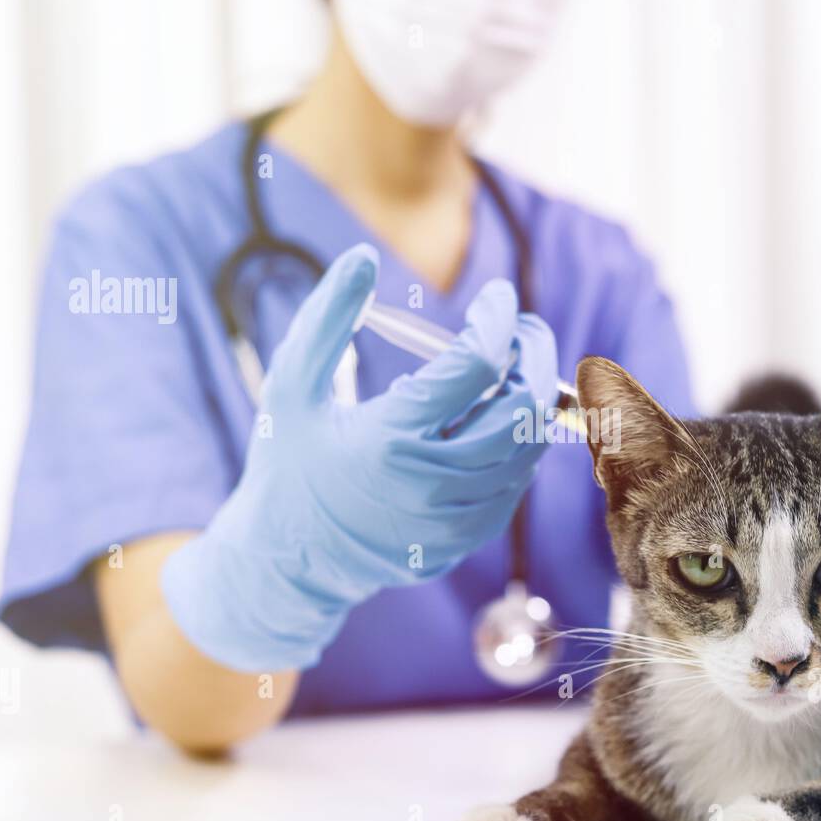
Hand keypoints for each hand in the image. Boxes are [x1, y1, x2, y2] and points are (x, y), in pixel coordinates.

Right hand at [161, 244, 557, 671]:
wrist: (287, 562)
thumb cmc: (286, 462)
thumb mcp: (290, 385)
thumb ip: (326, 316)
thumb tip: (363, 257)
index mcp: (390, 439)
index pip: (478, 364)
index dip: (498, 319)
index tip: (498, 296)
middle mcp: (433, 484)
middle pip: (523, 407)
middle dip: (534, 354)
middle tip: (520, 327)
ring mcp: (456, 520)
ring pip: (529, 446)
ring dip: (528, 395)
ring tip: (502, 367)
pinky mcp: (466, 539)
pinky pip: (516, 480)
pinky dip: (516, 440)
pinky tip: (489, 416)